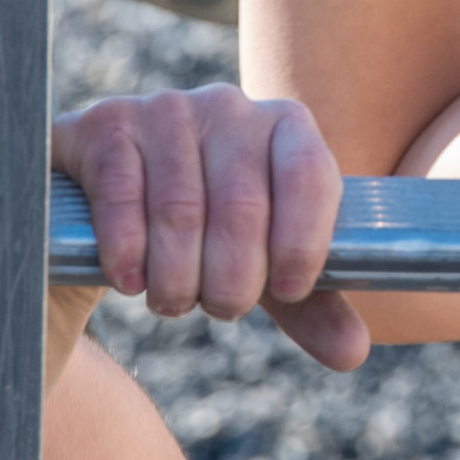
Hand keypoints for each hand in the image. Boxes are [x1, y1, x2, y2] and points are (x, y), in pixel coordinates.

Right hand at [51, 87, 367, 371]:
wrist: (114, 201)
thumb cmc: (210, 235)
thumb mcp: (265, 269)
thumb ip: (311, 307)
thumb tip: (352, 352)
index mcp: (286, 128)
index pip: (310, 176)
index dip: (302, 243)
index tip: (289, 292)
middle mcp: (229, 107)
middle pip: (242, 207)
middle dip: (232, 279)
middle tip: (221, 308)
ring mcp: (165, 109)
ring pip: (180, 211)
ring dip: (176, 278)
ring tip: (172, 301)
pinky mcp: (107, 124)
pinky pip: (122, 198)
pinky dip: (128, 253)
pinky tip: (129, 280)